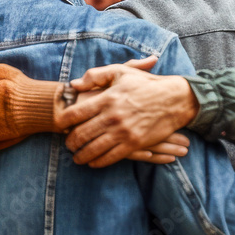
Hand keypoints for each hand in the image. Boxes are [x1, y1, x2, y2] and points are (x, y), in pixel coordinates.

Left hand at [57, 56, 198, 167]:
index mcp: (106, 99)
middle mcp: (112, 117)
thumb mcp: (120, 72)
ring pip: (93, 150)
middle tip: (68, 144)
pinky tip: (93, 162)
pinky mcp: (134, 144)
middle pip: (80, 135)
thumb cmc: (145, 84)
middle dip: (70, 143)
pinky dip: (98, 162)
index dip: (63, 121)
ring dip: (81, 156)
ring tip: (77, 157)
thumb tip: (74, 85)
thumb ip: (95, 76)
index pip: (75, 114)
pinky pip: (110, 158)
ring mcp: (123, 132)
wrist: (174, 99)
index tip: (60, 125)